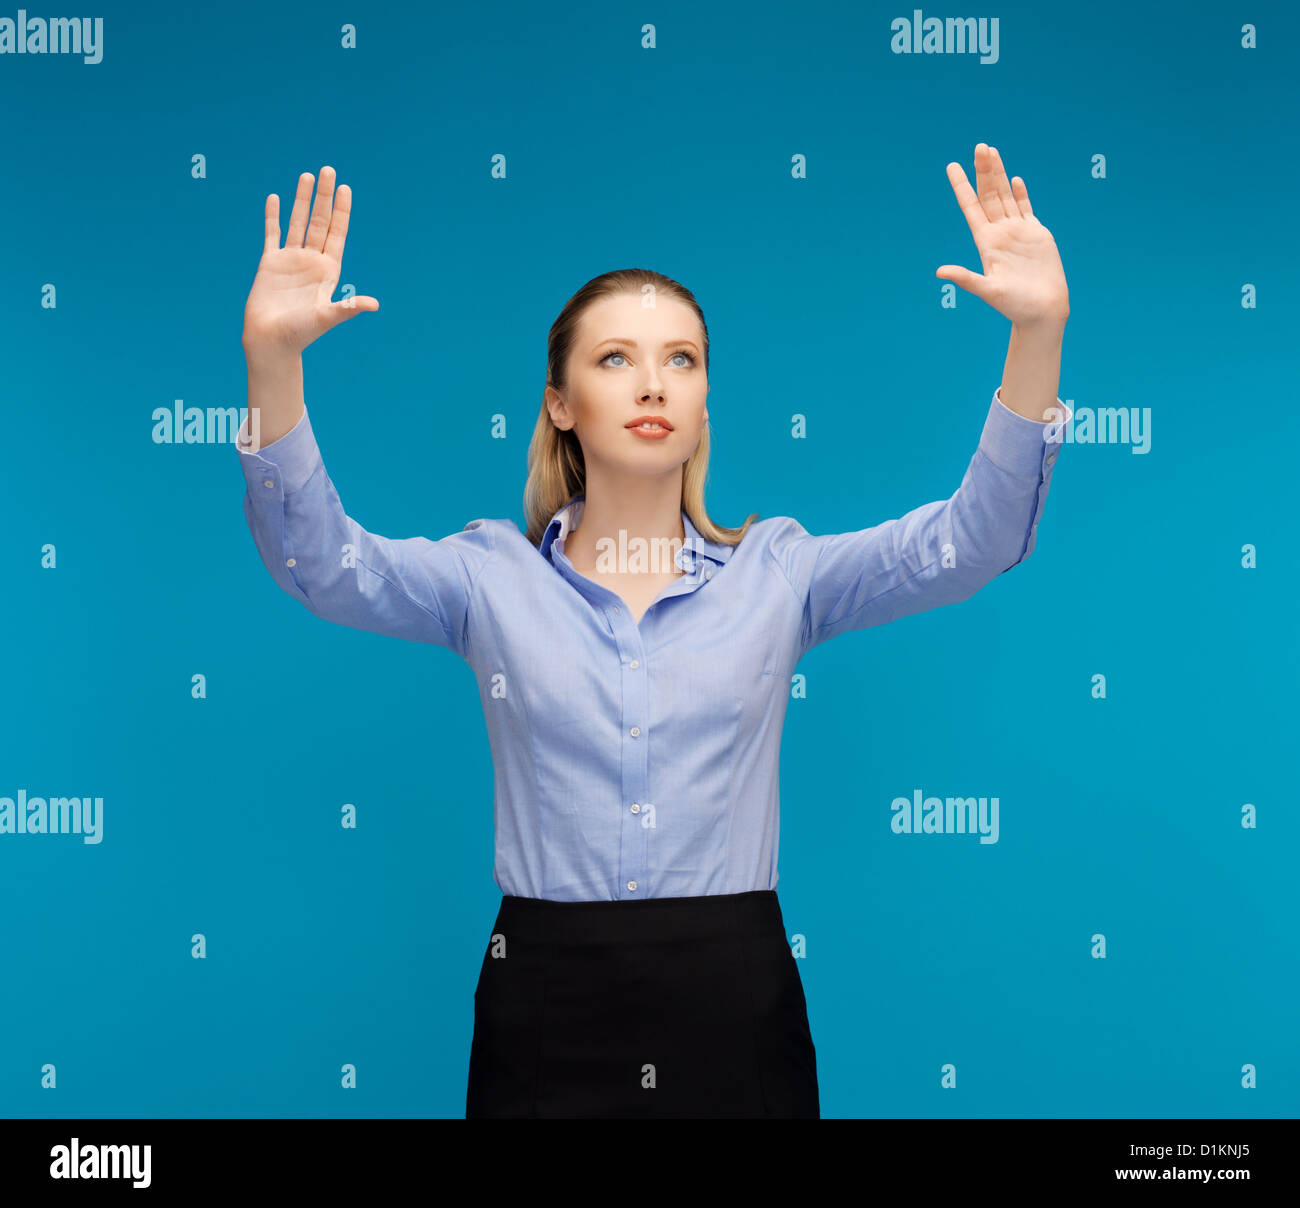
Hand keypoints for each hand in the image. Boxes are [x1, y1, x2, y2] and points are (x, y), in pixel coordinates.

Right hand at [242, 166, 377, 359]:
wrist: (271, 341)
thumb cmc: (301, 333)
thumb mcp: (327, 317)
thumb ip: (348, 308)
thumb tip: (374, 304)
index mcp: (329, 271)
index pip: (337, 234)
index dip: (341, 211)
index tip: (345, 188)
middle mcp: (312, 261)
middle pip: (319, 222)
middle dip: (324, 197)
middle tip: (328, 169)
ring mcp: (291, 260)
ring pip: (297, 223)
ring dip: (301, 199)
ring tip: (307, 175)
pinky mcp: (270, 263)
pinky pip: (272, 234)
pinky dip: (274, 216)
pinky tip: (276, 198)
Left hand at [936, 144, 1068, 327]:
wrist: (1043, 311)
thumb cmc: (1015, 306)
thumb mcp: (988, 291)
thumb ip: (966, 279)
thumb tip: (940, 272)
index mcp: (986, 243)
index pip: (971, 207)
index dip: (962, 186)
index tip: (952, 166)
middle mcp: (1000, 234)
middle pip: (989, 195)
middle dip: (983, 171)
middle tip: (979, 146)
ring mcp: (1018, 232)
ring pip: (1005, 196)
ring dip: (999, 174)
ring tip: (991, 152)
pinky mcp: (1036, 235)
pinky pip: (1026, 209)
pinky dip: (1020, 194)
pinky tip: (1013, 179)